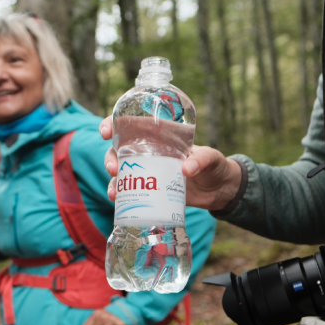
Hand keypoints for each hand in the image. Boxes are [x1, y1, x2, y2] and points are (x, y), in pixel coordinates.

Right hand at [99, 117, 243, 210]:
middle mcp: (148, 151)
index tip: (106, 132)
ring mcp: (147, 171)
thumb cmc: (215, 166)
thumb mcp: (212, 158)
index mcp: (159, 136)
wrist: (218, 191)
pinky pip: (128, 190)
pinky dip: (120, 195)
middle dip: (110, 157)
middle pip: (119, 150)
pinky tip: (117, 200)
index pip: (130, 124)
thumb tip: (187, 169)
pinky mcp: (149, 189)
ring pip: (120, 171)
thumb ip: (203, 159)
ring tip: (114, 192)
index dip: (113, 124)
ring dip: (112, 180)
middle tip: (114, 168)